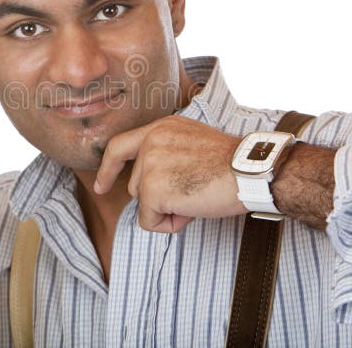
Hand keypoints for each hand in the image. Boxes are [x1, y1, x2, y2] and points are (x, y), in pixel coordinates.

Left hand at [94, 115, 245, 232]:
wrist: (250, 171)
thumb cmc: (232, 164)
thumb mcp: (193, 144)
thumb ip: (168, 154)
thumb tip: (151, 186)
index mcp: (161, 127)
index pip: (120, 146)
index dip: (107, 169)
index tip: (101, 186)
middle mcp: (151, 141)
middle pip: (135, 185)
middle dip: (160, 197)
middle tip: (195, 191)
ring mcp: (149, 164)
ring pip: (143, 204)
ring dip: (168, 210)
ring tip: (197, 196)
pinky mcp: (152, 189)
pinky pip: (149, 221)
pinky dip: (170, 224)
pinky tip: (193, 209)